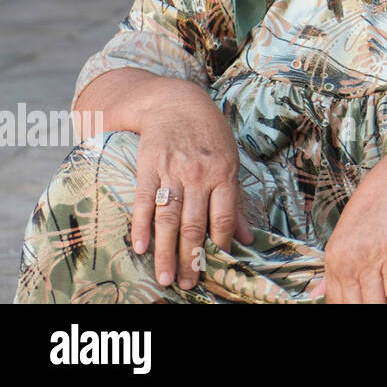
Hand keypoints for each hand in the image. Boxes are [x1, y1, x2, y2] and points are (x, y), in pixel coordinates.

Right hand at [131, 80, 252, 288]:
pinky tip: (140, 247)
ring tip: (164, 277)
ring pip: (169, 218)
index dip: (217, 245)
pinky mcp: (148, 166)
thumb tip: (246, 238)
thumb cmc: (209, 136)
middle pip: (193, 224)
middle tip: (185, 284)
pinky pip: (144, 201)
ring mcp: (172, 171)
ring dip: (165, 251)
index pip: (221, 218)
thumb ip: (235, 201)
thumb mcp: (231, 162)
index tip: (214, 269)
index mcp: (224, 174)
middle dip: (189, 258)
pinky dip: (141, 226)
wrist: (176, 103)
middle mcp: (199, 175)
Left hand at [320, 143, 386, 303]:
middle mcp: (346, 262)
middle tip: (377, 326)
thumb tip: (315, 295)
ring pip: (374, 306)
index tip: (363, 315)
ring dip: (385, 314)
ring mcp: (367, 259)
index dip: (349, 314)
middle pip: (353, 308)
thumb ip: (334, 269)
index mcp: (333, 260)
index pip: (335, 304)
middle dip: (369, 315)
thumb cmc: (379, 205)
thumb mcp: (347, 236)